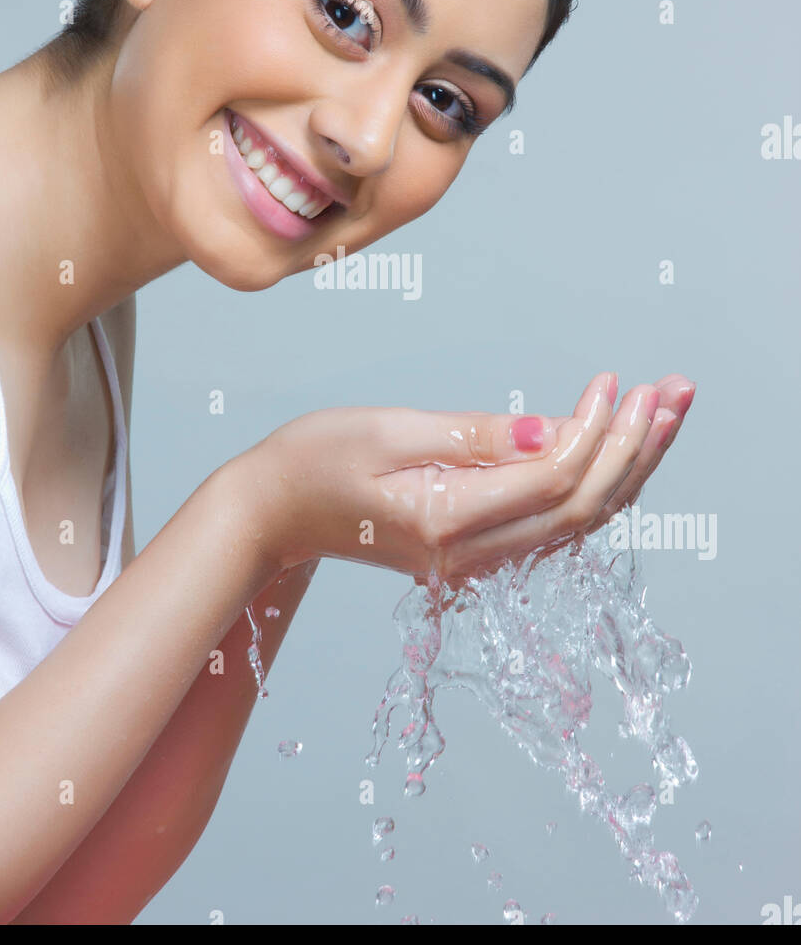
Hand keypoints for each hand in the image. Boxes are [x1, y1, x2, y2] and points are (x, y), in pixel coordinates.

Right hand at [244, 370, 693, 582]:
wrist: (270, 511)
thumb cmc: (315, 459)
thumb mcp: (388, 430)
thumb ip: (474, 437)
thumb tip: (553, 432)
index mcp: (443, 523)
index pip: (551, 482)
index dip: (595, 432)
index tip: (614, 382)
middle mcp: (466, 557)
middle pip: (581, 511)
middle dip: (634, 450)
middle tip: (673, 391)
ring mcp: (472, 562)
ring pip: (576, 523)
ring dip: (627, 468)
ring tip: (666, 411)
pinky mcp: (472, 552)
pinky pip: (552, 524)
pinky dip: (594, 484)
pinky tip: (620, 447)